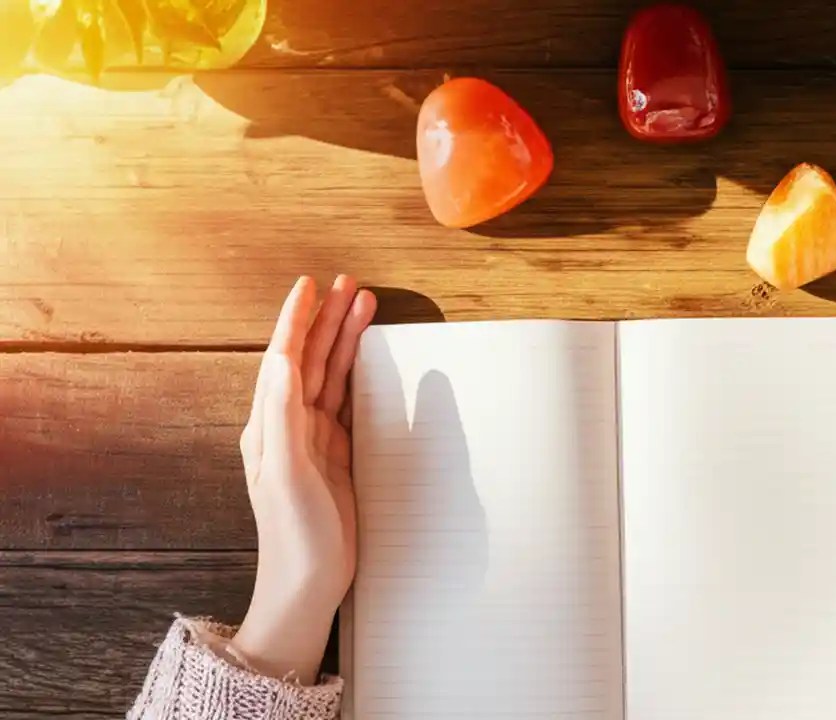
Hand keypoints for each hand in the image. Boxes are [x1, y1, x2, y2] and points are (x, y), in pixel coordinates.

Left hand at [230, 276, 376, 683]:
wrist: (307, 584)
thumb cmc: (292, 534)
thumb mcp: (284, 471)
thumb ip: (282, 413)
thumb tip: (279, 356)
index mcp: (270, 424)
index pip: (283, 358)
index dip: (296, 320)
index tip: (309, 285)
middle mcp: (289, 426)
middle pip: (310, 360)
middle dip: (328, 320)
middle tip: (351, 284)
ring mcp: (314, 441)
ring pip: (331, 376)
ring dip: (345, 341)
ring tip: (365, 306)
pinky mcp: (337, 457)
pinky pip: (348, 403)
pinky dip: (358, 375)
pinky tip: (368, 360)